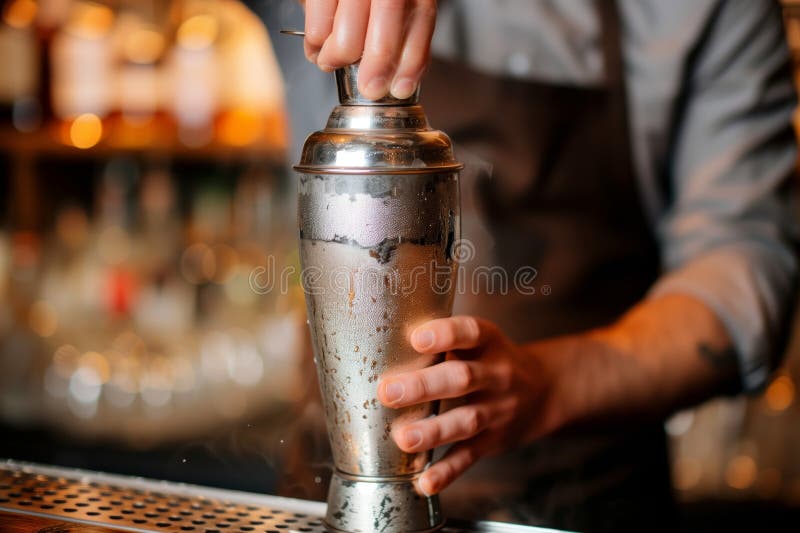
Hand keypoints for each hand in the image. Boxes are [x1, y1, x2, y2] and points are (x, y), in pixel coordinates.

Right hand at [300, 0, 436, 98]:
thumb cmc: (370, 0)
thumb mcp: (395, 5)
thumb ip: (401, 31)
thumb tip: (399, 78)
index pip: (422, 15)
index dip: (414, 58)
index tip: (401, 88)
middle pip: (388, 14)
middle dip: (378, 61)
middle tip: (369, 88)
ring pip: (350, 20)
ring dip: (339, 53)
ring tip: (330, 63)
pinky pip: (318, 11)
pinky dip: (315, 38)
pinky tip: (316, 48)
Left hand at [377, 316, 560, 495]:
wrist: (544, 391)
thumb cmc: (491, 360)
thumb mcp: (479, 341)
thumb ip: (443, 341)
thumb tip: (383, 339)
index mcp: (489, 343)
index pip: (470, 333)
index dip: (445, 334)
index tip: (416, 338)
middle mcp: (497, 375)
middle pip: (462, 378)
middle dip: (424, 386)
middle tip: (388, 392)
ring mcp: (496, 410)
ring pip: (466, 420)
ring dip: (434, 431)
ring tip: (404, 438)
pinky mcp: (492, 441)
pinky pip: (469, 457)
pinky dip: (447, 471)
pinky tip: (424, 481)